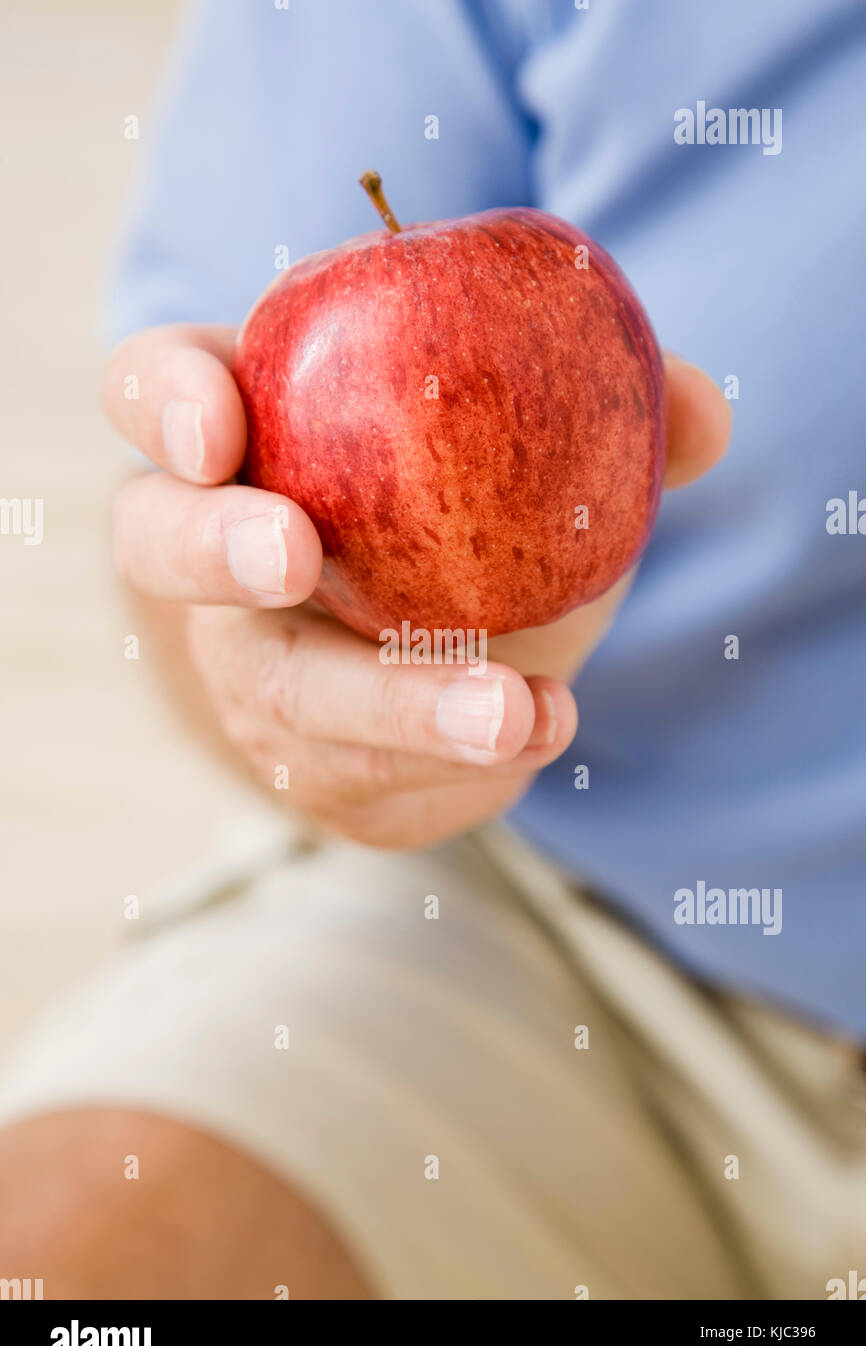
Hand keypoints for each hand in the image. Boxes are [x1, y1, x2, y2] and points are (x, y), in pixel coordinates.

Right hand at [104, 325, 729, 847]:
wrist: (442, 643)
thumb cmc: (463, 513)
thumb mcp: (517, 445)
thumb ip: (605, 411)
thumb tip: (703, 410)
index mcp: (256, 430)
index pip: (158, 389)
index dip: (163, 402)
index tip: (216, 424)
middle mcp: (221, 553)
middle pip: (164, 544)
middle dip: (215, 548)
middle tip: (290, 556)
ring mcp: (254, 669)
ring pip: (282, 698)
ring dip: (392, 708)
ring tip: (520, 712)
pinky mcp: (310, 763)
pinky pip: (359, 781)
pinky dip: (449, 770)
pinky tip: (532, 742)